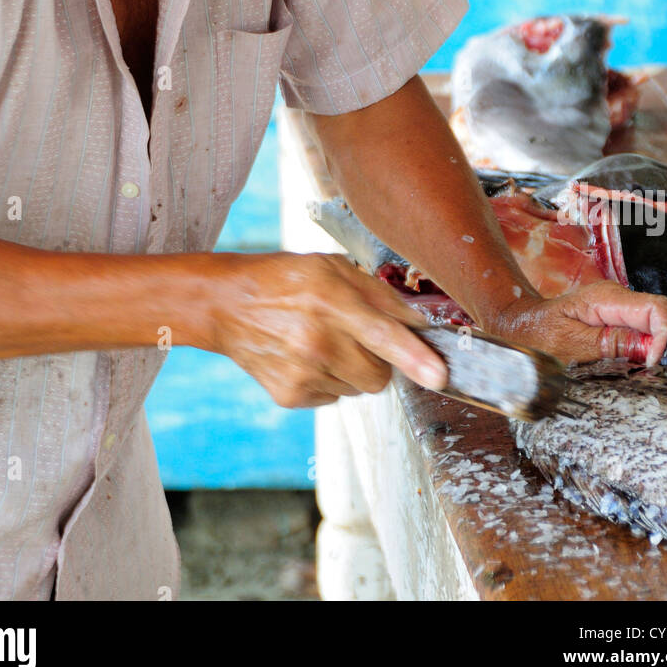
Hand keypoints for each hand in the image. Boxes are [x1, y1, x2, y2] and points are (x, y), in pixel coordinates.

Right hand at [206, 252, 448, 407]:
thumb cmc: (284, 280)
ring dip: (352, 370)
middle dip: (381, 361)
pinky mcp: (290, 396)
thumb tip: (419, 323)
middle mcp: (316, 341)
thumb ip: (378, 294)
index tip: (440, 376)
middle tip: (359, 338)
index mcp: (330, 302)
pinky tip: (305, 356)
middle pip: (380, 375)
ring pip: (358, 388)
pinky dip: (328, 380)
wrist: (226, 305)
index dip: (415, 357)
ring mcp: (302, 373)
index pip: (382, 334)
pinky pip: (334, 398)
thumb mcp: (331, 268)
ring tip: (323, 342)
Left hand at [491, 281, 666, 367]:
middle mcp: (618, 299)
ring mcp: (620, 310)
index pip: (656, 309)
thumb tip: (650, 351)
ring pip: (660, 326)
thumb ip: (611, 345)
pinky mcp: (619, 322)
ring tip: (660, 377)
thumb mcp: (570, 345)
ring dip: (664, 352)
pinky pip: (646, 334)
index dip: (666, 338)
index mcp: (606, 299)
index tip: (654, 366)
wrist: (519, 326)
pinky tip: (649, 372)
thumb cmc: (537, 336)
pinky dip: (652, 353)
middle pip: (665, 317)